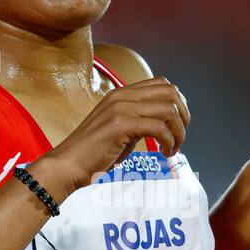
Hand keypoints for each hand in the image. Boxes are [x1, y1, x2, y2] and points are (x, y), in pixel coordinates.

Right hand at [39, 76, 189, 193]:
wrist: (66, 165)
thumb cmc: (91, 153)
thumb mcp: (118, 129)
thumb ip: (138, 121)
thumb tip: (163, 125)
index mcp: (120, 94)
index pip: (162, 84)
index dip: (178, 104)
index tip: (177, 126)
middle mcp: (121, 96)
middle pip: (170, 92)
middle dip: (183, 115)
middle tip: (179, 137)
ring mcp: (120, 108)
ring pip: (168, 110)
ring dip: (178, 132)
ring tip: (172, 148)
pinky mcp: (121, 125)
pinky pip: (159, 128)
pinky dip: (169, 142)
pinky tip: (164, 153)